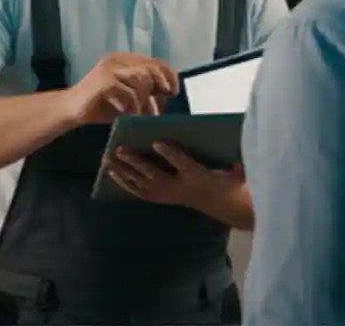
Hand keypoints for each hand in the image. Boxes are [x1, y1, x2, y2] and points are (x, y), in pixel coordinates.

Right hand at [61, 53, 178, 126]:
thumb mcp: (129, 97)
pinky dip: (133, 107)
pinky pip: (128, 93)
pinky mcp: (103, 82)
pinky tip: (130, 116)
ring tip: (142, 115)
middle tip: (162, 104)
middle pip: (151, 69)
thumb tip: (168, 97)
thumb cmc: (102, 105)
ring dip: (145, 101)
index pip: (156, 62)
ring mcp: (110, 69)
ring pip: (141, 79)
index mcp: (126, 60)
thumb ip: (146, 93)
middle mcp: (118, 60)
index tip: (173, 92)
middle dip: (161, 87)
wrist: (70, 109)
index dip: (169, 76)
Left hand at [104, 142, 244, 208]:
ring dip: (124, 171)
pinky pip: (138, 191)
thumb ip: (234, 161)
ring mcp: (168, 195)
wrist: (219, 203)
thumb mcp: (233, 169)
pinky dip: (124, 182)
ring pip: (141, 183)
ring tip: (108, 159)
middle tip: (121, 148)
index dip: (170, 154)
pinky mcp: (160, 197)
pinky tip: (112, 173)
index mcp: (197, 176)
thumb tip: (236, 147)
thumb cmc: (223, 178)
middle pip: (154, 175)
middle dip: (136, 162)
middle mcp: (179, 188)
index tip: (157, 142)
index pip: (183, 164)